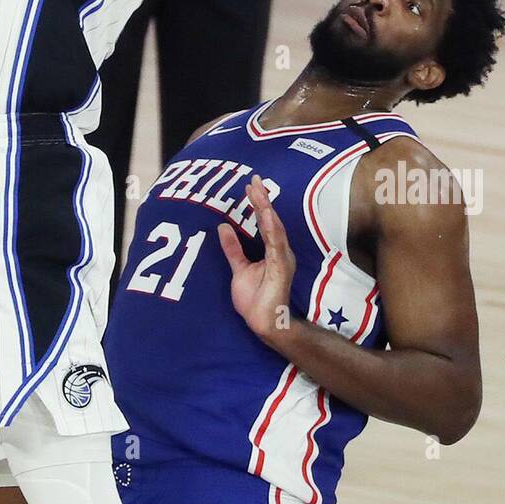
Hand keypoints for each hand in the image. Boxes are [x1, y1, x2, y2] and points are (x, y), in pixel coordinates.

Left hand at [218, 174, 295, 343]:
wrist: (264, 324)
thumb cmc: (256, 299)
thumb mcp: (239, 269)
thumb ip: (233, 249)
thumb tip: (223, 227)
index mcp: (272, 250)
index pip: (264, 222)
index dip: (258, 203)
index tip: (250, 186)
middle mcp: (279, 251)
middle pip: (271, 220)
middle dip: (262, 199)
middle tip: (254, 179)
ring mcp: (282, 259)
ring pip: (275, 228)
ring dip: (267, 209)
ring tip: (259, 191)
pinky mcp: (281, 268)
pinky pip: (276, 245)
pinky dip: (273, 229)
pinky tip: (268, 215)